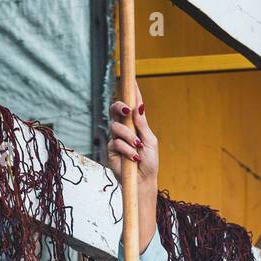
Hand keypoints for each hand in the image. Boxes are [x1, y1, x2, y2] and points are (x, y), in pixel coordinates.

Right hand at [107, 79, 158, 246]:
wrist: (143, 181)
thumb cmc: (149, 162)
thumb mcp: (150, 142)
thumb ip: (143, 125)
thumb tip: (140, 107)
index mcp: (135, 124)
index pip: (131, 104)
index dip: (130, 92)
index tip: (131, 79)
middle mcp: (124, 128)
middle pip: (115, 109)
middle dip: (119, 106)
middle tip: (127, 110)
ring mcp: (115, 138)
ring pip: (116, 127)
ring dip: (128, 137)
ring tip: (138, 148)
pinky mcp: (110, 150)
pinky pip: (115, 143)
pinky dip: (126, 149)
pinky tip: (133, 158)